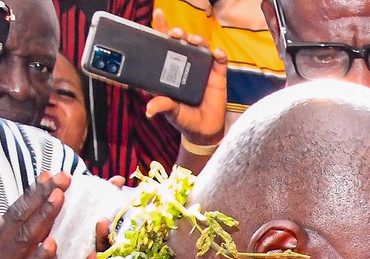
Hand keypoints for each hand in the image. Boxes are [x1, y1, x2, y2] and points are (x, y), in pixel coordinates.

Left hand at [146, 12, 228, 155]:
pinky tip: (217, 53)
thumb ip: (163, 106)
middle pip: (183, 43)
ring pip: (201, 48)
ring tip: (194, 40)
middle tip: (176, 34)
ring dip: (198, 40)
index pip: (165, 46)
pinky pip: (220, 62)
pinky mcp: (218, 77)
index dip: (162, 29)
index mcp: (172, 71)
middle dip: (180, 34)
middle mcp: (186, 66)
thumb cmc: (184, 119)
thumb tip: (150, 109)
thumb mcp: (172, 112)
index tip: (158, 15)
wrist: (204, 132)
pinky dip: (219, 55)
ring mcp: (203, 70)